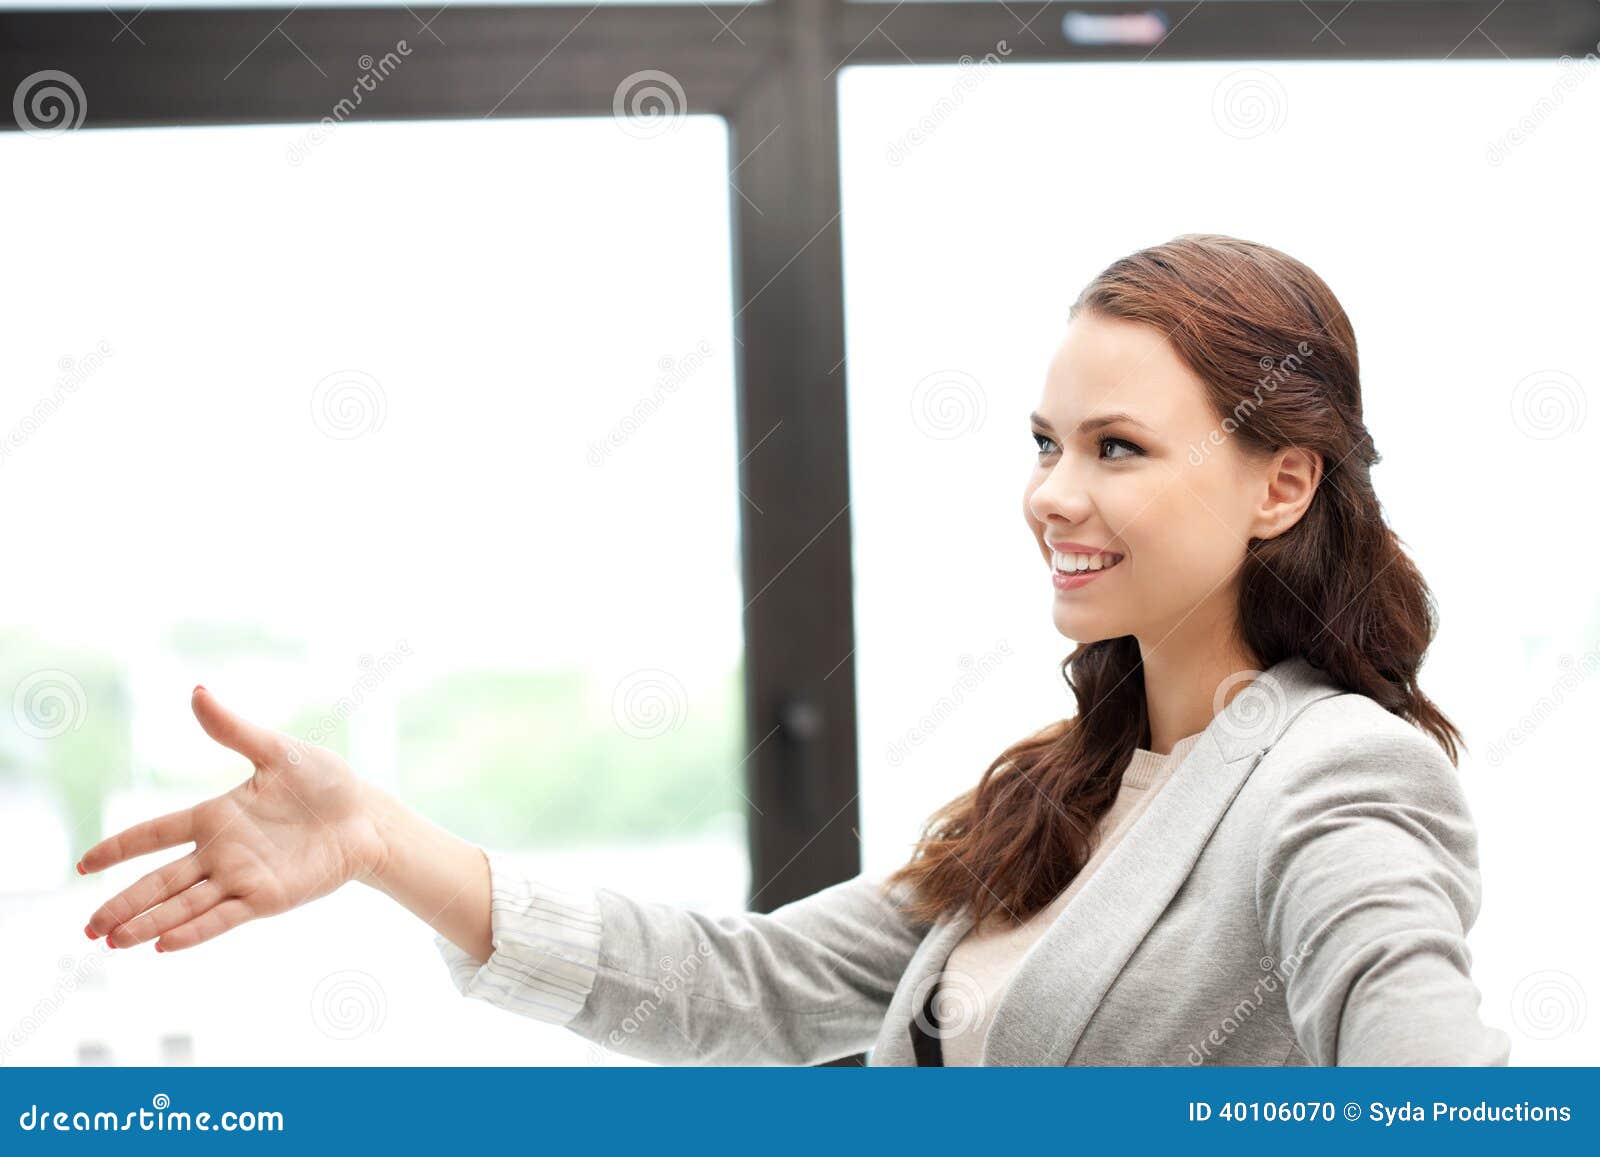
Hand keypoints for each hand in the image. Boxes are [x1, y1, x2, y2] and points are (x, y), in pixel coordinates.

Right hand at [78, 686, 388, 951]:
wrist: (365, 815)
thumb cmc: (324, 781)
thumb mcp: (277, 751)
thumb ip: (234, 730)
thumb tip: (197, 691)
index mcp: (215, 816)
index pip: (154, 834)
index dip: (119, 849)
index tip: (82, 865)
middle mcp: (220, 853)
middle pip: (159, 881)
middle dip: (122, 904)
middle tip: (85, 929)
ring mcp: (241, 878)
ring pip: (183, 905)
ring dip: (148, 923)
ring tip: (110, 941)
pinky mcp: (266, 898)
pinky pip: (223, 917)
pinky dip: (194, 931)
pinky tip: (163, 945)